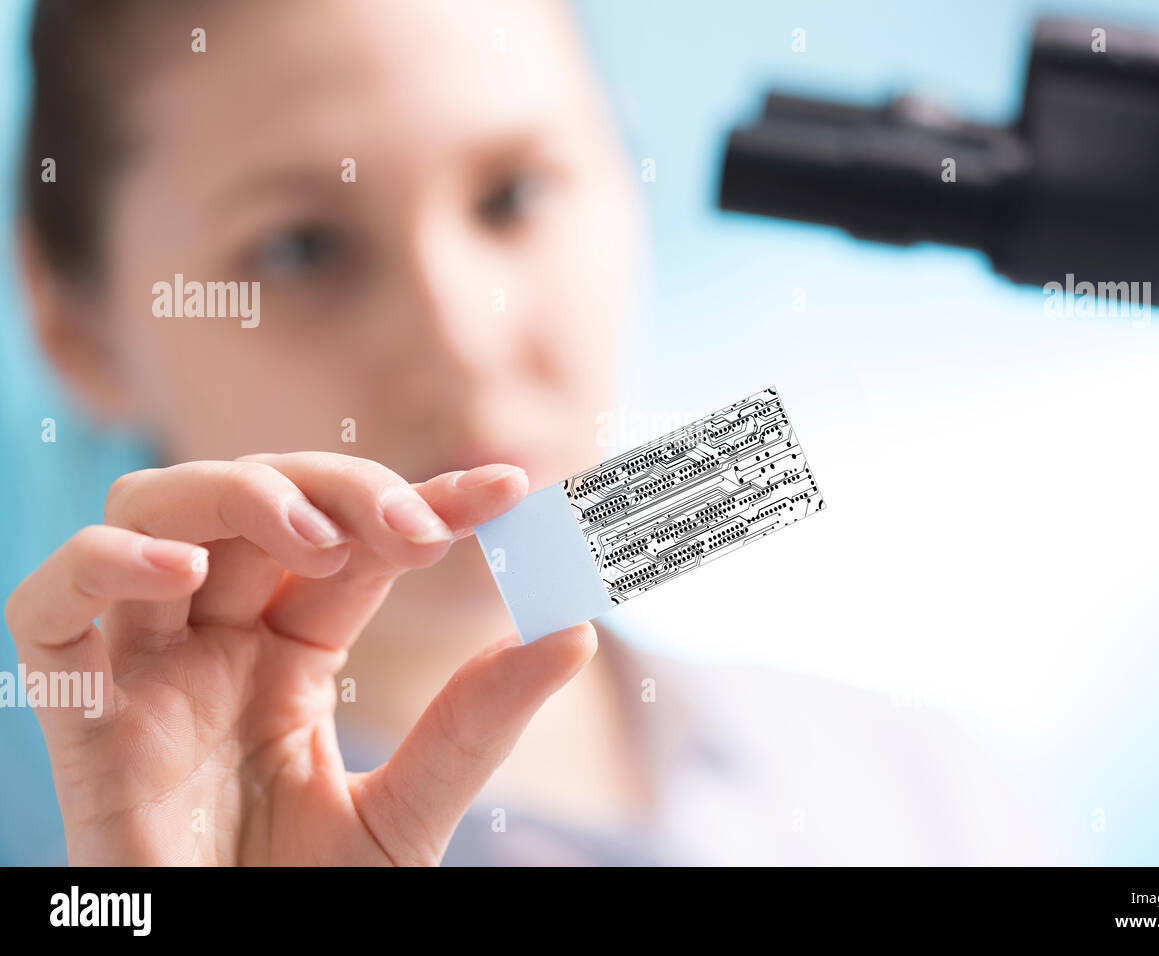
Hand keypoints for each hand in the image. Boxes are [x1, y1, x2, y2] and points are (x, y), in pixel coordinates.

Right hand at [5, 453, 595, 864]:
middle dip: (340, 489)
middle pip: (258, 501)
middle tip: (416, 527)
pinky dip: (105, 564)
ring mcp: (144, 669)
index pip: (356, 543)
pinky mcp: (76, 713)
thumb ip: (476, 723)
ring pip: (157, 513)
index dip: (425, 502)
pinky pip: (50, 604)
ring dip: (239, 495)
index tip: (507, 487)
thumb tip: (577, 630)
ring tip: (320, 541)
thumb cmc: (305, 907)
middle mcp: (216, 643)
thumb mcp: (407, 811)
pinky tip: (182, 574)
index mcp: (291, 656)